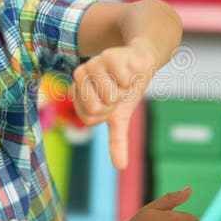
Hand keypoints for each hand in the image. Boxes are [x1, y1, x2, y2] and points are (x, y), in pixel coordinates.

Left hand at [72, 38, 156, 168]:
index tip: (113, 103)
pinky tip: (131, 70)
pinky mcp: (111, 54)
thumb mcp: (120, 117)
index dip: (107, 114)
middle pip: (97, 106)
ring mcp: (95, 63)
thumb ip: (117, 141)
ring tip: (125, 80)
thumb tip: (121, 166)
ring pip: (110, 93)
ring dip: (125, 90)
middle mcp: (82, 75)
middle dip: (115, 103)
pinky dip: (132, 78)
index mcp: (78, 91)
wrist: (142, 62)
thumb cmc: (127, 90)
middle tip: (120, 91)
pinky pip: (121, 78)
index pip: (90, 117)